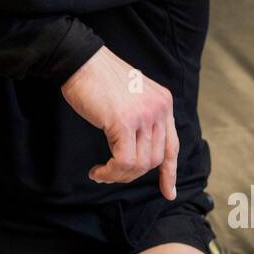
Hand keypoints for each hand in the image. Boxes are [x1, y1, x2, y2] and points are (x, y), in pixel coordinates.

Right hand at [60, 47, 177, 197]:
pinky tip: (97, 171)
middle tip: (110, 173)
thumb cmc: (98, 79)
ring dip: (118, 175)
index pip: (172, 146)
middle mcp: (159, 109)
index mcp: (164, 103)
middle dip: (132, 174)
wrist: (81, 61)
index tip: (168, 192)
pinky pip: (123, 161)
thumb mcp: (131, 98)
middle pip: (154, 159)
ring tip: (101, 172)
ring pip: (139, 164)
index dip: (169, 172)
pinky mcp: (124, 122)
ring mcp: (144, 115)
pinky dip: (110, 172)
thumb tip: (138, 152)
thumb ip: (142, 118)